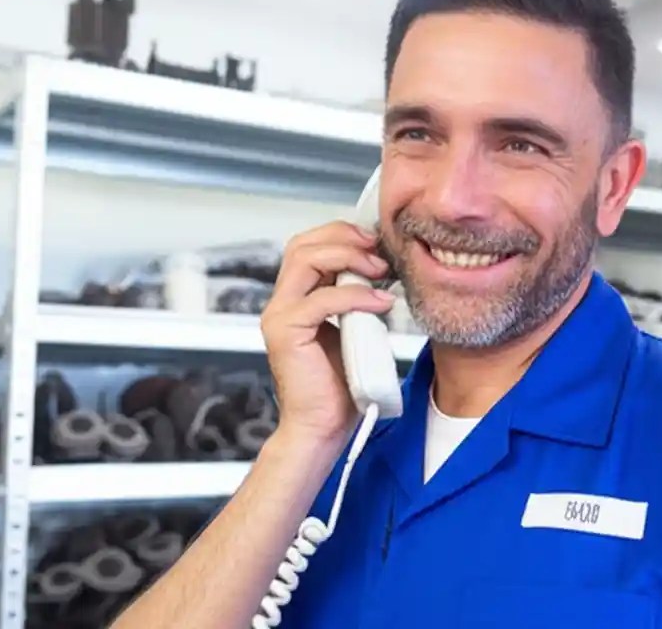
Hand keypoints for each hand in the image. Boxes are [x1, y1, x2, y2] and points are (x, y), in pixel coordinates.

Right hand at [261, 222, 395, 442]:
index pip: (309, 246)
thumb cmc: (341, 384)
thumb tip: (382, 269)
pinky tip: (382, 303)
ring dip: (349, 257)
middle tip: (378, 249)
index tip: (376, 242)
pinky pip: (323, 299)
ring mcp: (279, 315)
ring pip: (306, 260)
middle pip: (303, 244)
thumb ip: (355, 298)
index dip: (341, 235)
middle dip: (344, 238)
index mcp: (295, 298)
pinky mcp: (286, 332)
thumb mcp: (354, 327)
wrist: (324, 426)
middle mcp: (281, 302)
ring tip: (380, 270)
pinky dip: (357, 295)